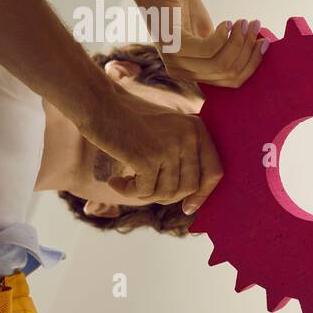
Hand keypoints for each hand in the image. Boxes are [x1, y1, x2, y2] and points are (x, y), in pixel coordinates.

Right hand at [85, 86, 223, 213]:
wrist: (98, 102)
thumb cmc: (129, 119)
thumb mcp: (166, 131)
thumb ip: (182, 155)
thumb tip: (191, 200)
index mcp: (197, 129)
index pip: (214, 171)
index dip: (203, 195)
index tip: (188, 209)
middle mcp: (189, 137)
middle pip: (189, 187)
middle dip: (166, 195)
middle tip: (143, 190)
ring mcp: (169, 147)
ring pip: (167, 192)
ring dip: (145, 194)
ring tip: (127, 183)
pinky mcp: (148, 157)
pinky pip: (144, 191)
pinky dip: (128, 191)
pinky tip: (115, 182)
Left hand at [133, 0, 264, 87]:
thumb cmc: (183, 8)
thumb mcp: (208, 34)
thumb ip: (225, 49)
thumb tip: (257, 50)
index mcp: (194, 73)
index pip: (232, 81)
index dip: (253, 63)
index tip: (265, 42)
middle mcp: (183, 72)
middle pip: (230, 73)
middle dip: (249, 50)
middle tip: (256, 26)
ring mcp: (176, 61)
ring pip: (222, 63)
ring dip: (239, 41)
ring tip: (244, 22)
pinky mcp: (174, 45)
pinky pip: (209, 49)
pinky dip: (224, 35)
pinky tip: (227, 22)